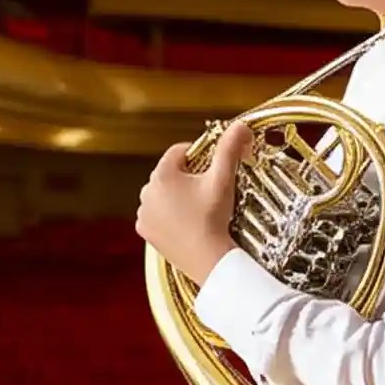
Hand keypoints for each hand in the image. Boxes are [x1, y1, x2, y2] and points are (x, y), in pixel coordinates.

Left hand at [136, 120, 254, 283]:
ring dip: (178, 197)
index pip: (180, 152)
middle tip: (209, 192)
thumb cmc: (214, 217)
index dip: (200, 156)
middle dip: (189, 178)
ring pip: (164, 195)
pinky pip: (157, 215)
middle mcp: (146, 191)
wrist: (208, 259)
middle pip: (171, 174)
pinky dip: (170, 216)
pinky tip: (187, 223)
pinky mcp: (145, 231)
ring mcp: (143, 213)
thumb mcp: (223, 179)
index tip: (214, 169)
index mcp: (162, 174)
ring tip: (199, 210)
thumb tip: (241, 125)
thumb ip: (229, 149)